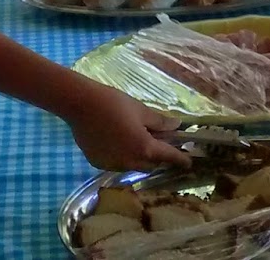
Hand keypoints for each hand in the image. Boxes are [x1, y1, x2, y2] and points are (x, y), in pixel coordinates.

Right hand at [66, 84, 191, 170]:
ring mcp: (113, 165)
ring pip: (134, 165)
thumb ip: (160, 121)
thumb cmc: (113, 103)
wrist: (79, 105)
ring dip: (140, 157)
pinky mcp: (99, 164)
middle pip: (152, 163)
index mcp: (145, 148)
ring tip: (136, 139)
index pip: (169, 157)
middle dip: (158, 156)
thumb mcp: (141, 110)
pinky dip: (123, 156)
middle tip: (160, 142)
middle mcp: (130, 162)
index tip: (189, 162)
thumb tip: (176, 126)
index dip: (181, 159)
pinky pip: (118, 163)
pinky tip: (117, 141)